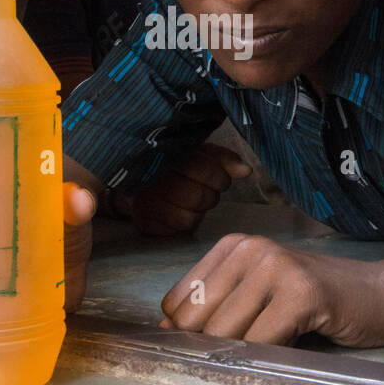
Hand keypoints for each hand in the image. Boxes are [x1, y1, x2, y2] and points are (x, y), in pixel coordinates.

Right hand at [128, 143, 251, 236]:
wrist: (137, 180)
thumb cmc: (174, 166)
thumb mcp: (198, 154)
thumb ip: (222, 159)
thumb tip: (246, 170)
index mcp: (167, 155)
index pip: (203, 169)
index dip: (218, 176)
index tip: (219, 178)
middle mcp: (152, 179)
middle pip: (200, 197)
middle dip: (209, 195)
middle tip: (201, 188)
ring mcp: (146, 203)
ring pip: (191, 218)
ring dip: (197, 211)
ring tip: (188, 200)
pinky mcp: (144, 223)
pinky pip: (178, 231)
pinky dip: (183, 222)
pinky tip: (177, 210)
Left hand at [158, 233, 383, 347]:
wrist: (380, 295)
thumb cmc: (316, 301)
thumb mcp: (258, 295)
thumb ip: (215, 307)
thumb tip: (166, 334)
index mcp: (233, 245)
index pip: (177, 303)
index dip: (190, 334)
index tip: (218, 344)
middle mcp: (251, 248)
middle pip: (197, 321)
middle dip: (216, 347)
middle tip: (252, 347)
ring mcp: (277, 266)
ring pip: (226, 333)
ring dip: (246, 353)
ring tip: (277, 341)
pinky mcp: (302, 292)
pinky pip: (261, 341)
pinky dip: (270, 355)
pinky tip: (293, 342)